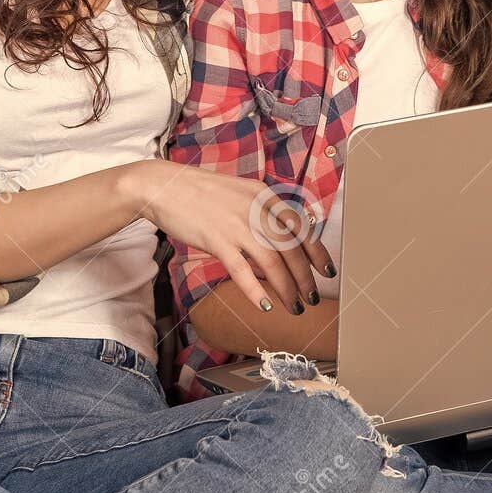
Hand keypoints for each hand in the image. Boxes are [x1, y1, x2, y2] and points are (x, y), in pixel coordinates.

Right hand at [131, 162, 332, 314]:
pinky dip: (256, 290)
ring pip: (272, 261)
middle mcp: (255, 208)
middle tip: (312, 297)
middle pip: (290, 247)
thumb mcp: (240, 193)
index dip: (317, 251)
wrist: (164, 186)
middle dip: (305, 276)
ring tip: (295, 306)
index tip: (327, 270)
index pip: (300, 226)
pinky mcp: (216, 239)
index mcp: (263, 195)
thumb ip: (261, 211)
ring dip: (287, 288)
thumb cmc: (201, 192)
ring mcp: (236, 224)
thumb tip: (280, 238)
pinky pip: (241, 270)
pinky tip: (266, 306)